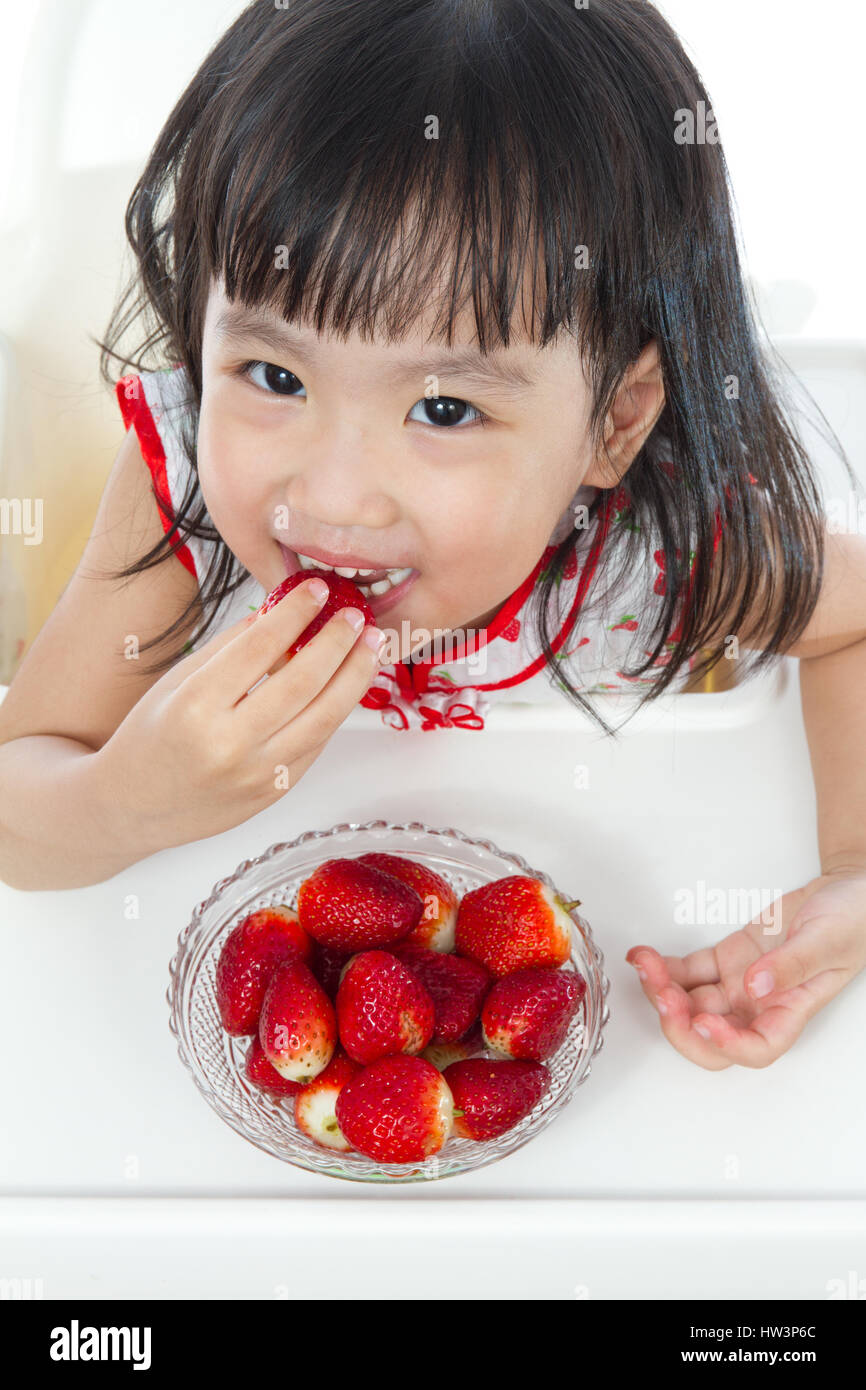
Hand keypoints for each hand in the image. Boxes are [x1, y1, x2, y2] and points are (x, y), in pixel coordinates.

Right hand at [94, 579, 386, 851]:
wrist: (132, 807)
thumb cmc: (149, 737)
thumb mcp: (177, 682)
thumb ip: (230, 648)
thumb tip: (280, 611)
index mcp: (196, 706)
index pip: (261, 647)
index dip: (296, 613)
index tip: (318, 590)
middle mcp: (230, 743)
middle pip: (303, 682)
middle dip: (337, 642)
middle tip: (357, 616)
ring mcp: (257, 774)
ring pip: (324, 717)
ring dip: (355, 676)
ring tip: (371, 647)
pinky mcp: (275, 793)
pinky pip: (316, 744)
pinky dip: (336, 709)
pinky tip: (348, 683)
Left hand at [625, 868, 865, 1067]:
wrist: (847, 892)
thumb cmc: (852, 922)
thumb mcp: (827, 940)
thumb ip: (792, 965)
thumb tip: (757, 987)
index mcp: (790, 1010)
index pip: (756, 1048)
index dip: (726, 1045)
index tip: (703, 1024)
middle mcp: (760, 1005)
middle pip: (711, 1036)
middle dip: (680, 1024)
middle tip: (662, 995)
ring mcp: (740, 983)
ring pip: (691, 1003)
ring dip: (662, 991)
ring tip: (645, 965)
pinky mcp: (726, 959)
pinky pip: (687, 972)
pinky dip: (663, 967)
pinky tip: (644, 957)